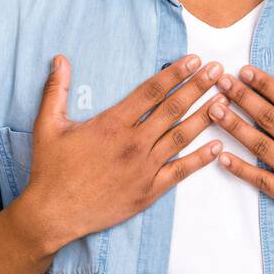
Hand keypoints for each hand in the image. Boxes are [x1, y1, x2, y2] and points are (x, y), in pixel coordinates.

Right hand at [19, 53, 225, 248]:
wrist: (54, 214)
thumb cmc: (51, 169)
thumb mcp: (48, 125)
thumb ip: (57, 90)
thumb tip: (60, 58)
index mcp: (112, 124)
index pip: (151, 91)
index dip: (175, 73)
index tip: (194, 59)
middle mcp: (133, 143)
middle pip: (173, 109)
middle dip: (198, 87)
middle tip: (219, 70)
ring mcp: (144, 168)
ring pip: (182, 137)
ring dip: (205, 116)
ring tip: (225, 100)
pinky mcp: (149, 191)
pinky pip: (181, 172)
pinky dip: (201, 159)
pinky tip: (218, 146)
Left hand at [205, 60, 273, 246]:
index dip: (265, 84)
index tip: (245, 71)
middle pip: (269, 119)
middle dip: (242, 98)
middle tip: (220, 81)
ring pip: (260, 147)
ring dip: (234, 127)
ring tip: (213, 110)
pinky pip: (262, 182)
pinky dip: (240, 169)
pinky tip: (221, 156)